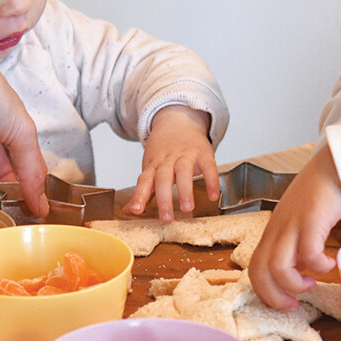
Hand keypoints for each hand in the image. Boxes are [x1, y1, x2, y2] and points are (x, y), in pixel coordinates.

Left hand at [123, 106, 218, 221]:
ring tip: (187, 208)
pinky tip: (213, 196)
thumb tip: (128, 211)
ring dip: (185, 190)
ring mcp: (186, 155)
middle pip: (163, 178)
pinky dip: (211, 181)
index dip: (139, 196)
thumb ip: (143, 192)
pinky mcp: (203, 153)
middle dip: (164, 198)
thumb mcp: (150, 168)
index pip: (144, 180)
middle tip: (166, 218)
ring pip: (183, 172)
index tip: (136, 211)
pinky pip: (208, 167)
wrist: (178, 122)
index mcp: (153, 165)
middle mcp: (167, 160)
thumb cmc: (163, 151)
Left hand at [249, 141, 340, 309]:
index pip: (255, 267)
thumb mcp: (312, 222)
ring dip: (294, 283)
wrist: (339, 161)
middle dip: (274, 296)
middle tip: (294, 304)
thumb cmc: (329, 190)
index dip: (266, 291)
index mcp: (276, 230)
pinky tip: (331, 263)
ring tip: (313, 283)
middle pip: (258, 271)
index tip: (287, 302)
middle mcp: (279, 228)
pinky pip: (308, 251)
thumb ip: (312, 242)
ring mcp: (292, 222)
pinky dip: (318, 265)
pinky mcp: (310, 218)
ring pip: (277, 265)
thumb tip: (327, 263)